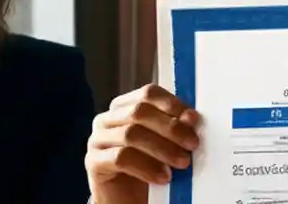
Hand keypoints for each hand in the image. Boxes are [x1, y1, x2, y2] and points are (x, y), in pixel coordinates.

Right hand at [85, 84, 200, 203]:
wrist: (127, 199)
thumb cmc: (148, 167)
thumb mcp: (166, 144)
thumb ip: (175, 128)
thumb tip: (190, 118)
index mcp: (125, 106)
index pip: (148, 94)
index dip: (172, 104)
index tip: (193, 119)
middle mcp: (107, 119)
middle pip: (139, 112)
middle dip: (170, 127)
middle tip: (192, 143)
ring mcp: (97, 139)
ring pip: (131, 134)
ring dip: (162, 148)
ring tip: (181, 163)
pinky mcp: (93, 162)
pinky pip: (120, 158)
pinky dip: (146, 167)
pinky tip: (162, 177)